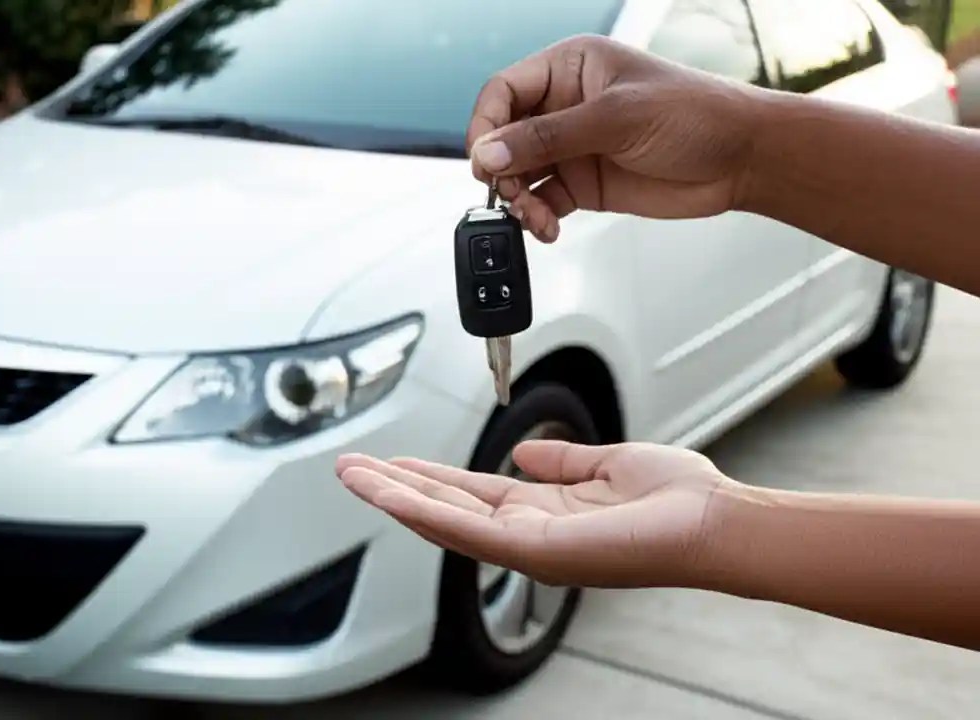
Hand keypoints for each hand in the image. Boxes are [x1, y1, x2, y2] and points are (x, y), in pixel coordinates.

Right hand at [336, 440, 733, 588]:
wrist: (712, 521)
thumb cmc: (677, 499)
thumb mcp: (608, 464)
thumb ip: (562, 461)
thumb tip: (525, 453)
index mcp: (542, 512)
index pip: (469, 493)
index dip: (427, 476)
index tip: (391, 463)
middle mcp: (528, 533)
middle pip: (445, 507)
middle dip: (394, 487)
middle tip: (350, 468)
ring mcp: (527, 547)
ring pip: (444, 520)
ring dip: (394, 497)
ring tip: (353, 476)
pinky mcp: (534, 552)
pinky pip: (468, 529)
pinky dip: (425, 511)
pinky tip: (392, 495)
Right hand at [467, 34, 765, 241]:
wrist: (742, 159)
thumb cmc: (697, 114)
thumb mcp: (617, 118)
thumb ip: (549, 137)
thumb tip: (491, 151)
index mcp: (569, 67)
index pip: (503, 91)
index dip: (486, 125)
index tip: (485, 158)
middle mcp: (564, 105)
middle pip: (503, 137)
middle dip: (500, 169)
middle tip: (510, 192)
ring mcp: (572, 146)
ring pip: (518, 175)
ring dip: (517, 200)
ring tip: (535, 217)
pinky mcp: (583, 183)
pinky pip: (541, 201)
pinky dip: (536, 218)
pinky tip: (547, 227)